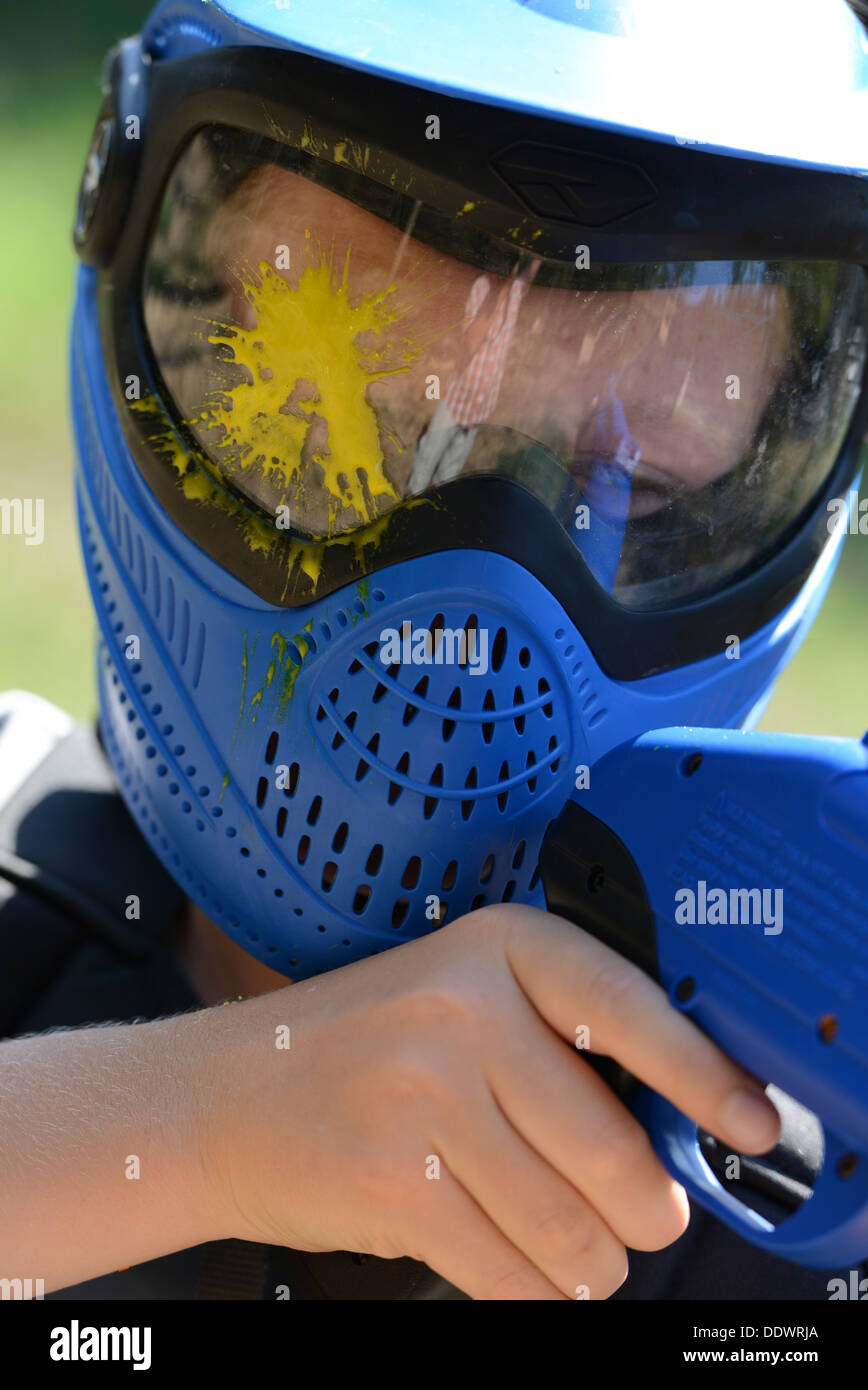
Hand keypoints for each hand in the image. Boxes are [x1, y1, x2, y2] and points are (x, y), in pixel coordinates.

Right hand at [203, 903, 779, 1299]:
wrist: (219, 1097)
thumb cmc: (358, 1052)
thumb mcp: (457, 1003)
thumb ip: (555, 1049)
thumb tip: (669, 1141)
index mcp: (494, 948)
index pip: (627, 1008)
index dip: (703, 1075)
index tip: (751, 1123)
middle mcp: (460, 1010)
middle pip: (610, 1145)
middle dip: (643, 1209)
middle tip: (643, 1220)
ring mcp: (422, 1095)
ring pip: (568, 1223)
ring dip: (591, 1262)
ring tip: (581, 1255)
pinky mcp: (393, 1182)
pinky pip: (509, 1270)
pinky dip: (535, 1292)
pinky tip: (527, 1274)